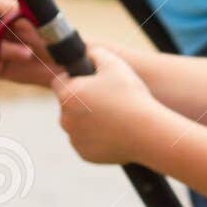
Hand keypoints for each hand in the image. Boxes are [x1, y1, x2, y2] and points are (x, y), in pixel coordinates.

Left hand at [53, 44, 158, 164]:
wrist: (147, 132)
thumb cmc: (131, 96)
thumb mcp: (114, 64)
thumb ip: (96, 53)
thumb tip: (88, 52)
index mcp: (68, 95)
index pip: (59, 82)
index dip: (74, 79)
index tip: (90, 81)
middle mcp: (65, 119)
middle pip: (68, 105)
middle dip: (82, 101)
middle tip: (106, 99)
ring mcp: (75, 139)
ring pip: (77, 125)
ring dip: (88, 120)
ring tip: (113, 116)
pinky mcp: (85, 155)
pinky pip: (86, 142)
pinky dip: (96, 138)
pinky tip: (114, 132)